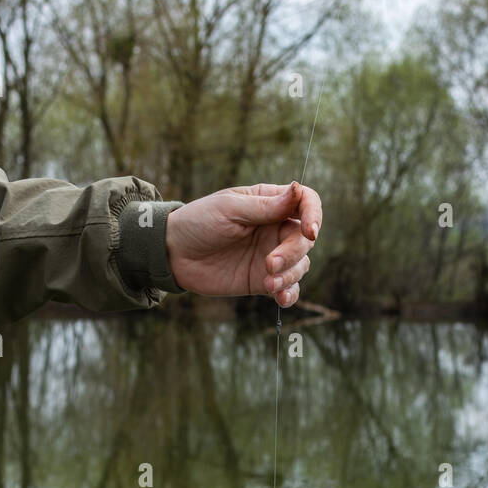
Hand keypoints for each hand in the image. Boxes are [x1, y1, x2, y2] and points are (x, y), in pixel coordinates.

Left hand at [164, 181, 321, 305]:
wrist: (174, 254)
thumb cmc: (199, 222)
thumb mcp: (230, 209)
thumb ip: (265, 206)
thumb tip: (297, 189)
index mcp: (270, 202)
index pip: (306, 203)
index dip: (313, 214)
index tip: (309, 231)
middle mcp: (275, 228)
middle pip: (304, 239)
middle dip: (293, 253)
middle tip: (269, 264)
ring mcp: (271, 255)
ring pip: (300, 265)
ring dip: (289, 275)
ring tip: (267, 282)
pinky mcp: (263, 280)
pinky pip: (288, 288)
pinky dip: (289, 294)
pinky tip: (280, 298)